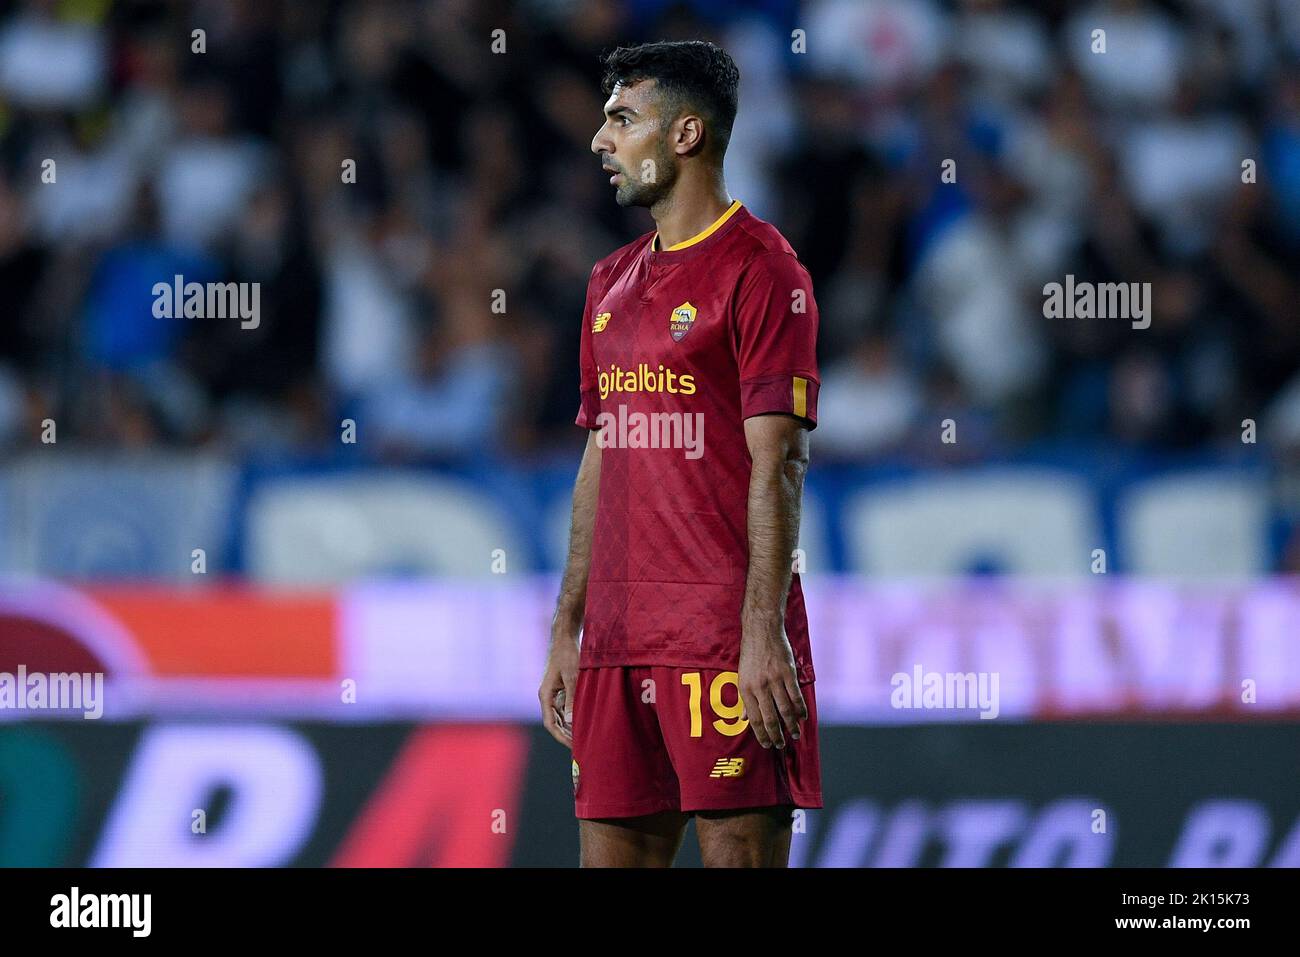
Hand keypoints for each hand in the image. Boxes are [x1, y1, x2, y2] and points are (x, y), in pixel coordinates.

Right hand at [538, 633, 579, 747]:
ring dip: (569, 727)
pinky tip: (583, 722)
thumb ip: (571, 699)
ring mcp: (553, 693)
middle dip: (566, 735)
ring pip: (560, 716)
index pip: (551, 724)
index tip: (574, 746)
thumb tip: (571, 721)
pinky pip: (564, 708)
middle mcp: (547, 696)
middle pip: (554, 723)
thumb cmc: (568, 655)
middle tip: (581, 747)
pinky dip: (572, 716)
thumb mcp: (572, 677)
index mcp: (545, 695)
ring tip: (584, 738)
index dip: (561, 737)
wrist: (565, 638)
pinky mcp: (560, 688)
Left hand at [738, 624, 806, 749]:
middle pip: (769, 718)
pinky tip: (803, 717)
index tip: (767, 744)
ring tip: (795, 735)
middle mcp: (759, 686)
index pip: (754, 719)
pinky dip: (800, 709)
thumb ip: (744, 698)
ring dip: (791, 725)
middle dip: (776, 735)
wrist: (761, 630)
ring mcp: (774, 679)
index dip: (761, 735)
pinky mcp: (787, 672)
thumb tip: (743, 718)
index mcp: (745, 688)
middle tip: (781, 745)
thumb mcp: (742, 676)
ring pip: (784, 709)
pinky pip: (795, 695)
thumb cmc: (751, 654)